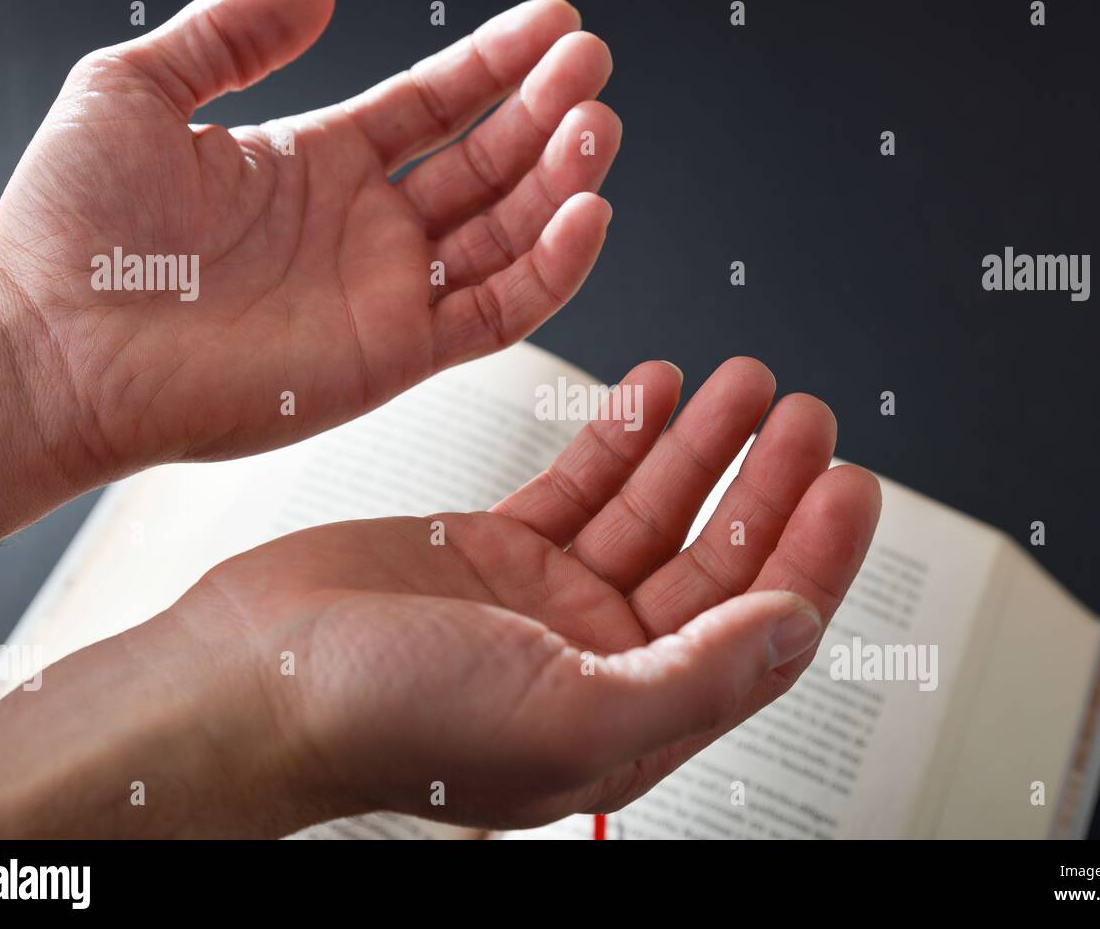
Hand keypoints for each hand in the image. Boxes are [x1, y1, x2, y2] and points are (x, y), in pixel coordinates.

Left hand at [0, 0, 616, 560]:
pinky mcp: (396, 355)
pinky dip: (550, 270)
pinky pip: (498, 312)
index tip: (552, 26)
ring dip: (560, 179)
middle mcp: (365, 227)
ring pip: (507, 232)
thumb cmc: (73, 230)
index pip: (434, 103)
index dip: (495, 62)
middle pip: (486, 161)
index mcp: (317, 162)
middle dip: (544, 111)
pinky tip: (583, 215)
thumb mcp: (136, 87)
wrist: (53, 350)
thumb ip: (233, 30)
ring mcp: (386, 291)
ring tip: (595, 126)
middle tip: (590, 67)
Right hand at [0, 359, 879, 835]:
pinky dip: (621, 435)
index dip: (814, 556)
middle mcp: (599, 656)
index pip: (758, 629)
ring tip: (744, 379)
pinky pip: (582, 482)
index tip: (852, 482)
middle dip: (767, 481)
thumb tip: (797, 631)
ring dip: (702, 444)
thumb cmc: (383, 720)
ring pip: (654, 508)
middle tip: (806, 413)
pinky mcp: (497, 548)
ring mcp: (547, 598)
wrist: (247, 678)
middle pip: (716, 556)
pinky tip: (655, 392)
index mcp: (631, 711)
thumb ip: (696, 676)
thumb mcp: (563, 711)